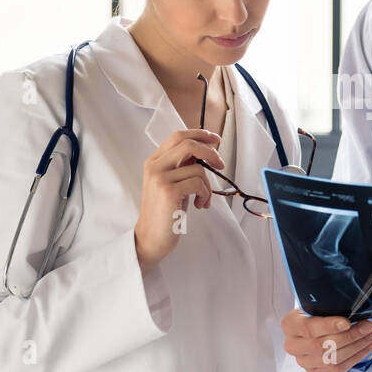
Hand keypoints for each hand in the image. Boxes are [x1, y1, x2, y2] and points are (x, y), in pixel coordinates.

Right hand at [133, 128, 224, 272]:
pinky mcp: (168, 191)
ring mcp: (160, 178)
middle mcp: (154, 166)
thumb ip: (183, 166)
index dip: (199, 134)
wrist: (151, 237)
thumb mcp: (173, 183)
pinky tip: (200, 205)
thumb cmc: (165, 212)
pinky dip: (205, 194)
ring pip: (198, 168)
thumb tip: (205, 152)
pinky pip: (198, 183)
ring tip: (203, 199)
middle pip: (188, 144)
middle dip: (210, 152)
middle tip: (221, 164)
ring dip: (208, 186)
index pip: (178, 136)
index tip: (215, 139)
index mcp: (154, 161)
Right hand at [280, 309, 371, 371]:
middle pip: (321, 346)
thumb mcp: (317, 305)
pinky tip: (366, 346)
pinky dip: (355, 358)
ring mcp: (303, 362)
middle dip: (350, 337)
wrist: (312, 327)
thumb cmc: (316, 314)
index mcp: (290, 324)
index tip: (347, 322)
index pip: (308, 328)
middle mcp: (292, 345)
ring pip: (330, 360)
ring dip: (356, 347)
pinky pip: (336, 369)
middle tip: (368, 327)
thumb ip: (329, 307)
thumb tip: (354, 309)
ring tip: (371, 335)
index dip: (329, 326)